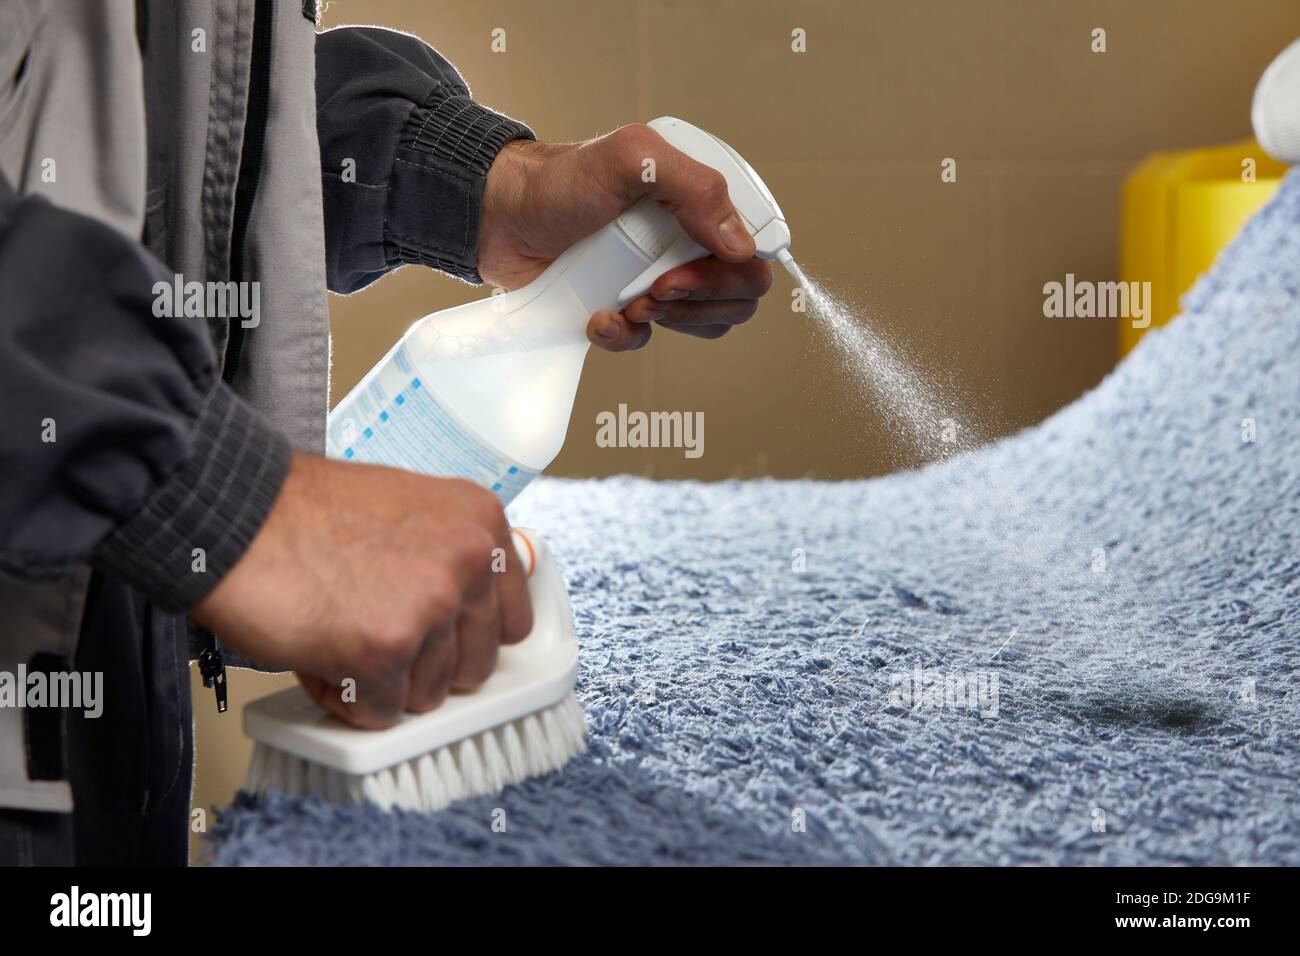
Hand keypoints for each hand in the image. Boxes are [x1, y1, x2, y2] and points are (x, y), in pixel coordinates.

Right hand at [192, 453, 531, 728]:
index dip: (469, 637)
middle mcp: (469, 562)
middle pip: (476, 664)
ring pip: (429, 695)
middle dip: (426, 664)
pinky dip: (344, 698)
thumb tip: (466, 614)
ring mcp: (431, 607)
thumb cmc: (303, 511)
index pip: (513, 618)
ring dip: (382, 682)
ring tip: (339, 637)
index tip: (442, 640)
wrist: (235, 512)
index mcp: (480, 522)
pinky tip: (319, 656)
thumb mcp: (407, 509)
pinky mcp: (385, 651)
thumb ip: (447, 556)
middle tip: (377, 637)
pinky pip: (380, 713)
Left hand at [478, 125, 773, 351]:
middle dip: (700, 300)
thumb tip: (742, 247)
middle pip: (739, 294)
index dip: (733, 272)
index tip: (686, 269)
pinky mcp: (625, 308)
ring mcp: (660, 277)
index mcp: (701, 202)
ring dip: (670, 320)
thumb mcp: (632, 160)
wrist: (498, 218)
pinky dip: (625, 336)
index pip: (756, 250)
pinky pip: (648, 340)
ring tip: (629, 302)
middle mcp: (689, 240)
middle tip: (655, 289)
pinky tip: (598, 318)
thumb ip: (694, 188)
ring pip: (704, 322)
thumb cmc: (560, 181)